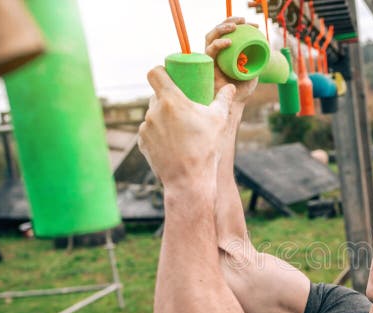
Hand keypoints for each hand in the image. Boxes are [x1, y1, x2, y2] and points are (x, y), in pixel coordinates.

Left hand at [138, 67, 235, 190]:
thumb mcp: (219, 121)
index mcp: (171, 100)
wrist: (189, 180)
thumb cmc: (206, 149)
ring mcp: (145, 127)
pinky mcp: (142, 142)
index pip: (155, 73)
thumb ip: (223, 100)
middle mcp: (154, 111)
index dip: (161, 71)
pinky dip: (159, 134)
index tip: (169, 76)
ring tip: (180, 131)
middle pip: (156, 96)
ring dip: (163, 118)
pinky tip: (172, 144)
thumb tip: (230, 87)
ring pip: (153, 115)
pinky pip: (149, 132)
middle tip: (183, 108)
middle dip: (168, 99)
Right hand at [205, 17, 259, 103]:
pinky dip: (218, 44)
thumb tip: (267, 47)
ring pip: (210, 37)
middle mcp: (216, 53)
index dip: (239, 24)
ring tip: (234, 27)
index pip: (229, 32)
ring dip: (221, 29)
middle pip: (218, 31)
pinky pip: (209, 51)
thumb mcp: (253, 71)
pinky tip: (229, 42)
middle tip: (243, 20)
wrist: (234, 103)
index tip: (254, 24)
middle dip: (229, 21)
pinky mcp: (207, 66)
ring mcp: (211, 59)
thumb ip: (257, 60)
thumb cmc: (242, 89)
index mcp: (226, 52)